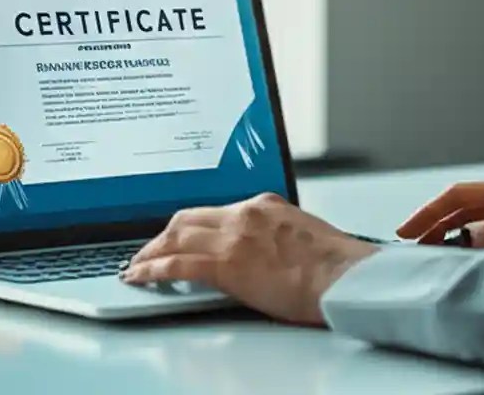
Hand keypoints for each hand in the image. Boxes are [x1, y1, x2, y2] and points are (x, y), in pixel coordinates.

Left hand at [122, 193, 378, 324]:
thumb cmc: (337, 265)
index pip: (218, 211)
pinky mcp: (226, 265)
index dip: (194, 225)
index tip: (185, 235)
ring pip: (176, 237)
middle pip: (189, 218)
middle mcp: (245, 215)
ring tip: (137, 265)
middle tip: (151, 249)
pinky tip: (141, 277)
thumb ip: (278, 237)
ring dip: (151, 251)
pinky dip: (152, 270)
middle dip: (165, 234)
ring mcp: (233, 238)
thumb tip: (268, 254)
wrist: (345, 277)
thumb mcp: (305, 236)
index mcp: (265, 206)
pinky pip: (176, 264)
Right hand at [396, 174, 483, 258]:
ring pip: (478, 223)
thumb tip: (462, 237)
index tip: (405, 231)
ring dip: (453, 237)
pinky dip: (475, 246)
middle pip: (465, 208)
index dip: (429, 212)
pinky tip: (466, 261)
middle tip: (410, 248)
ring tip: (431, 256)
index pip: (460, 195)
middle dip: (435, 225)